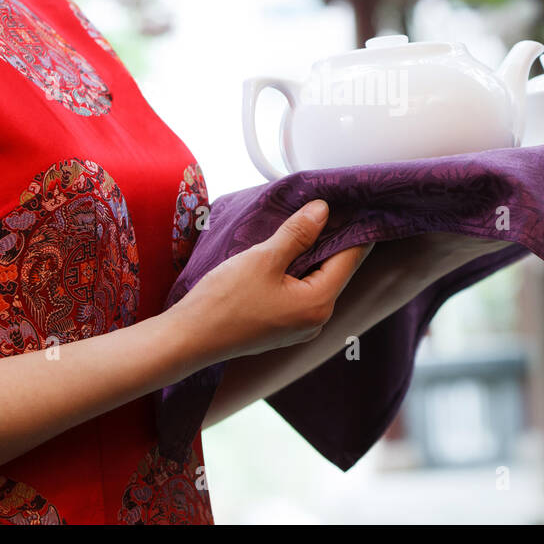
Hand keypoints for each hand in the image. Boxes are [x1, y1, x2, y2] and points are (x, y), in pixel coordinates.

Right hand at [173, 200, 374, 365]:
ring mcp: (300, 326)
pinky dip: (300, 270)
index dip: (355, 228)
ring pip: (318, 280)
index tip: (354, 203)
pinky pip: (302, 292)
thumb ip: (298, 233)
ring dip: (314, 253)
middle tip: (327, 206)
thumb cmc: (224, 302)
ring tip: (306, 223)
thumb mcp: (263, 259)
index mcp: (318, 304)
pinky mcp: (284, 327)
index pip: (351, 258)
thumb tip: (323, 210)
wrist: (189, 339)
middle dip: (333, 238)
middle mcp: (317, 319)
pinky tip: (288, 252)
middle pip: (337, 269)